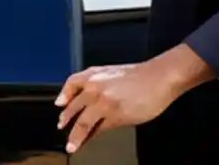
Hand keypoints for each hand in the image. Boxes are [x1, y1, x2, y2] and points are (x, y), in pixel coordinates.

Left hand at [55, 44, 214, 153]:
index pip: (71, 84)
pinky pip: (98, 129)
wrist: (159, 77)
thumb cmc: (141, 76)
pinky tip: (89, 140)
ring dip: (75, 135)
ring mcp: (103, 102)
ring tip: (71, 145)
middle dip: (66, 119)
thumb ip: (98, 86)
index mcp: (94, 74)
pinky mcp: (114, 115)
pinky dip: (92, 136)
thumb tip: (88, 102)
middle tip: (61, 127)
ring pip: (82, 122)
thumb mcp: (113, 74)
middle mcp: (94, 87)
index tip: (59, 105)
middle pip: (74, 107)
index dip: (64, 96)